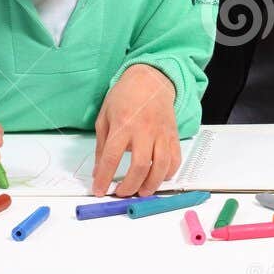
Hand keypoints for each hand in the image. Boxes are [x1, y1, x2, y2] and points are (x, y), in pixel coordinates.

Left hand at [92, 65, 182, 196]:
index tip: (100, 190)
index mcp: (122, 125)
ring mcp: (161, 133)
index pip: (111, 157)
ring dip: (151, 185)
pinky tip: (158, 178)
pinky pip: (175, 159)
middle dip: (130, 186)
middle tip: (122, 193)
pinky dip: (168, 173)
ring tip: (142, 192)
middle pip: (140, 166)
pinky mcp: (173, 135)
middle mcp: (144, 130)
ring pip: (161, 166)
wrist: (151, 79)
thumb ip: (101, 146)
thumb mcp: (105, 116)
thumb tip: (98, 170)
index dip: (104, 178)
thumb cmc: (126, 96)